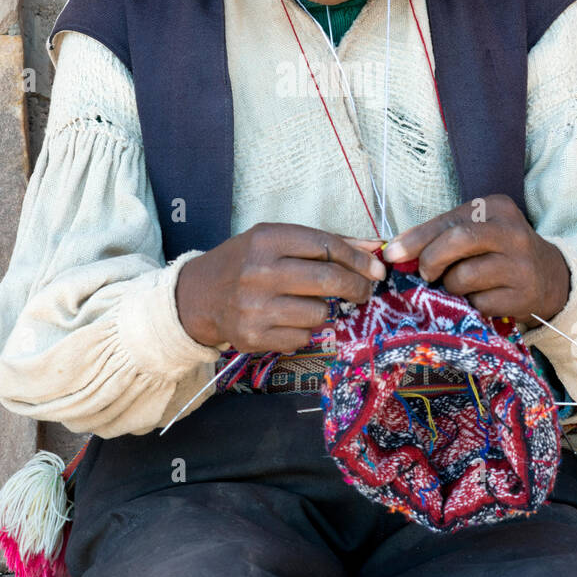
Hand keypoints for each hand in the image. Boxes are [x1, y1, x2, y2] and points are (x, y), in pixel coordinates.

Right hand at [177, 223, 386, 352]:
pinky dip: (304, 330)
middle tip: (365, 291)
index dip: (358, 259)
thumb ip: (323, 243)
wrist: (200, 295)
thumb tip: (372, 248)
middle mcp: (258, 272)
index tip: (376, 269)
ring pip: (319, 313)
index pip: (326, 246)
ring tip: (309, 303)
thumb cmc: (246, 261)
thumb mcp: (276, 240)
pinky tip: (289, 319)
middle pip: (327, 280)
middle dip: (356, 286)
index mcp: (266, 239)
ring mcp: (254, 307)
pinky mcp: (253, 337)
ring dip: (325, 310)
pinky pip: (302, 337)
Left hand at [380, 194, 570, 324]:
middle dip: (430, 260)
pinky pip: (479, 303)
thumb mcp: (475, 231)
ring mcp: (521, 265)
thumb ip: (440, 235)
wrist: (549, 276)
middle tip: (424, 273)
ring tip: (460, 284)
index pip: (448, 221)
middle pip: (458, 241)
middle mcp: (512, 232)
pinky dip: (471, 304)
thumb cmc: (498, 250)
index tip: (392, 254)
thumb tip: (395, 251)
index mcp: (496, 207)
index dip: (416, 238)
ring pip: (464, 277)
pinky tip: (482, 297)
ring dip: (451, 286)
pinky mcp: (523, 295)